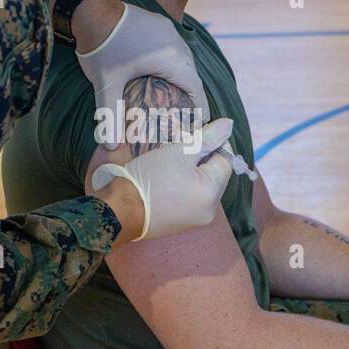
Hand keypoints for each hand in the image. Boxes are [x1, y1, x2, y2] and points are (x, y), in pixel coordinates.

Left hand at [74, 1, 208, 143]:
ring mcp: (168, 31)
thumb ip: (110, 114)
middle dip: (192, 96)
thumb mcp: (106, 83)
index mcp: (170, 58)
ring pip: (185, 60)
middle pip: (193, 74)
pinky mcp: (159, 24)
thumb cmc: (101, 46)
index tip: (198, 124)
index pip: (195, 88)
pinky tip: (161, 75)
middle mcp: (175, 43)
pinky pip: (175, 48)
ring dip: (183, 78)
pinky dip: (174, 64)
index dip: (200, 108)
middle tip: (186, 117)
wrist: (89, 9)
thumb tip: (110, 145)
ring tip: (176, 99)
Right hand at [90, 118, 232, 240]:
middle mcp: (209, 211)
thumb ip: (207, 137)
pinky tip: (164, 178)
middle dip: (200, 157)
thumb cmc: (150, 178)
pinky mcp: (178, 224)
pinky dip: (181, 185)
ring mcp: (193, 220)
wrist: (118, 211)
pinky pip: (188, 198)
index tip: (193, 136)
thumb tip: (229, 125)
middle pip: (214, 174)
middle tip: (178, 147)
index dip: (213, 143)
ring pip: (200, 185)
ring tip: (169, 161)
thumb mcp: (179, 152)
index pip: (226, 161)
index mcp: (212, 194)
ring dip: (190, 170)